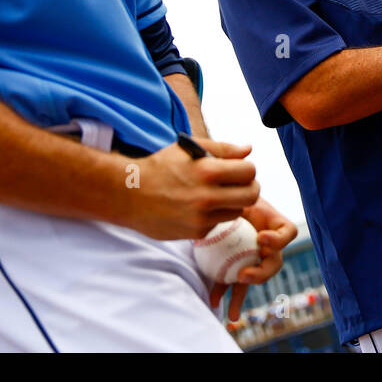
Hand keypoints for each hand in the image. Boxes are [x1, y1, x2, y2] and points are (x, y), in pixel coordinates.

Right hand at [126, 139, 259, 240]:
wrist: (129, 195)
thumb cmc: (160, 167)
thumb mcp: (189, 149)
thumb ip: (223, 149)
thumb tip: (248, 150)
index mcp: (207, 171)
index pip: (249, 171)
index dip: (247, 169)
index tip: (240, 170)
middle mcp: (207, 196)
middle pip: (252, 195)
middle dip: (250, 188)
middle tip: (240, 185)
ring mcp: (201, 218)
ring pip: (238, 211)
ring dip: (233, 203)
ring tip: (218, 195)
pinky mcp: (195, 232)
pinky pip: (218, 223)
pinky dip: (215, 216)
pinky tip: (199, 208)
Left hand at [210, 197, 298, 321]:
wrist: (213, 200)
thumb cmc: (230, 190)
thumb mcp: (239, 188)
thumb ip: (241, 191)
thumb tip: (241, 183)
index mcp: (273, 223)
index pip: (287, 233)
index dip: (278, 240)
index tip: (261, 238)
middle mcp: (266, 243)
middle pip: (273, 263)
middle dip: (261, 273)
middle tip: (244, 275)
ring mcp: (250, 256)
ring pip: (252, 278)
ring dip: (242, 295)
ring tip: (232, 311)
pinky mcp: (232, 265)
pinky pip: (231, 281)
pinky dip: (222, 292)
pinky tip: (213, 300)